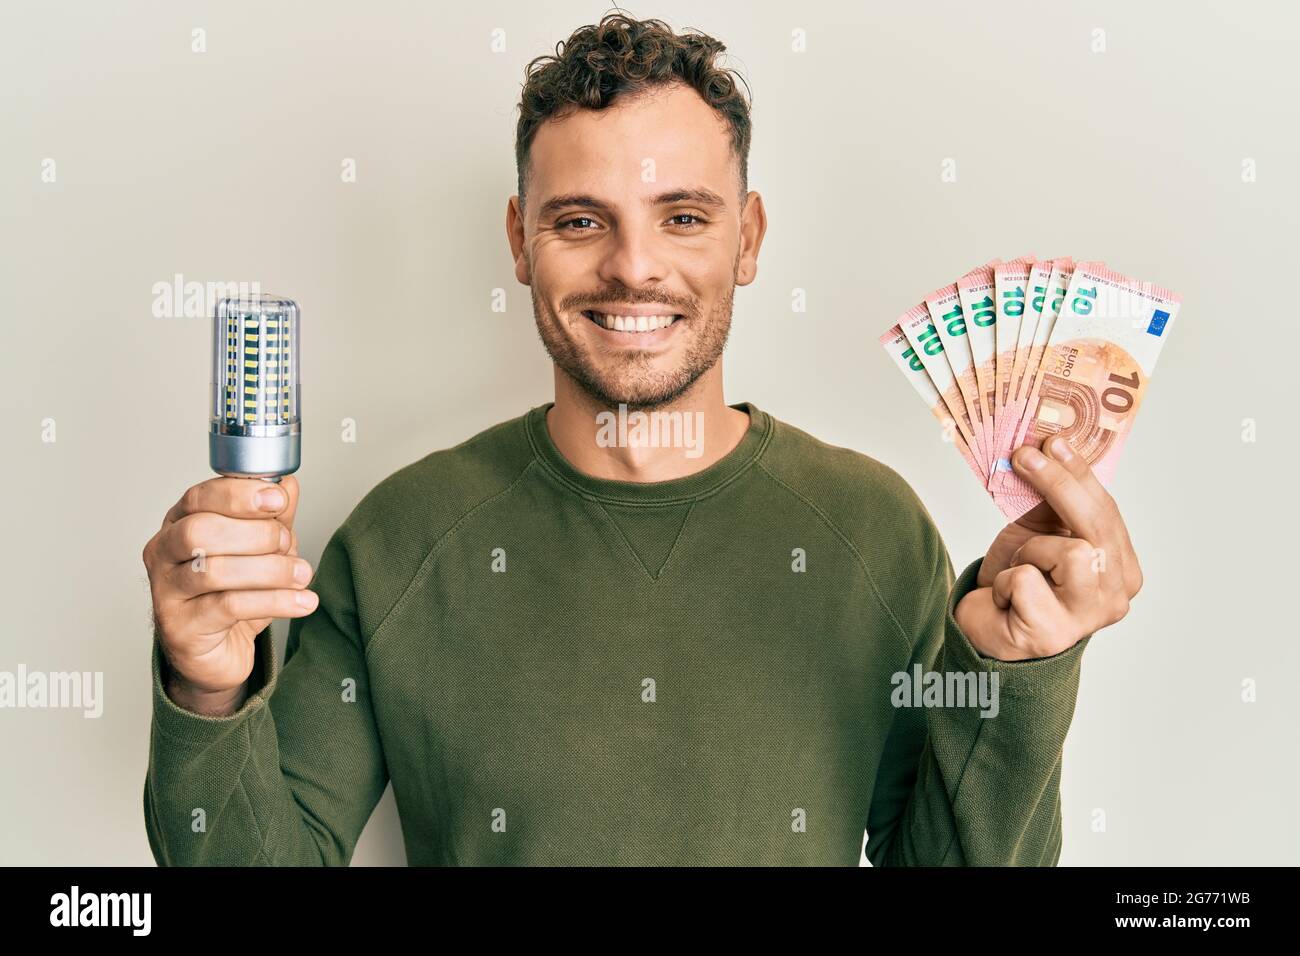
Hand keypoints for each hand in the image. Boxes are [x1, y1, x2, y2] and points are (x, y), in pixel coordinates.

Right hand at [141, 475, 315, 706]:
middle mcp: (163, 553)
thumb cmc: (233, 591)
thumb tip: (287, 484)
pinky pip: (228, 607)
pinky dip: (274, 601)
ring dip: (270, 570)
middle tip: (287, 544)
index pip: (200, 497)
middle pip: (201, 531)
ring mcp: (166, 592)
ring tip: (302, 575)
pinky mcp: (182, 627)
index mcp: (179, 522)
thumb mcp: (260, 548)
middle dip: (255, 534)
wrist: (217, 651)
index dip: (240, 495)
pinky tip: (302, 601)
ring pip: (214, 571)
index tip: (277, 499)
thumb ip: (271, 517)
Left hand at [954, 436, 1142, 660]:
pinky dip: (1006, 580)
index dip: (1080, 475)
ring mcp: (1088, 619)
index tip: (1054, 442)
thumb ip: (1053, 500)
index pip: (1107, 512)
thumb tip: (1046, 447)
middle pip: (1097, 528)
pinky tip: (1006, 597)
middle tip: (1024, 455)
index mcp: (1121, 567)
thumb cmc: (1020, 579)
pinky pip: (1026, 581)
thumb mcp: (1040, 531)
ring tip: (1019, 566)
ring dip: (1030, 551)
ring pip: (1069, 554)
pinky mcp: (1052, 635)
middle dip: (1059, 485)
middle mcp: (1115, 596)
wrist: (986, 627)